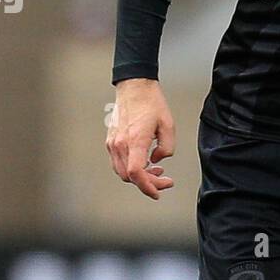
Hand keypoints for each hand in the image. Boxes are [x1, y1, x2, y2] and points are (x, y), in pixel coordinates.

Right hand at [106, 79, 175, 199]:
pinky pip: (118, 162)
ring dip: (139, 177)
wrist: (134, 87)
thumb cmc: (151, 102)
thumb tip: (157, 160)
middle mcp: (120, 144)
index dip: (147, 187)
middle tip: (164, 180)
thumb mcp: (168, 125)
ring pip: (122, 172)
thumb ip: (166, 148)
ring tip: (156, 171)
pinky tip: (144, 162)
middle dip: (147, 183)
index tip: (158, 192)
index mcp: (135, 140)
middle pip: (129, 177)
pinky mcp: (111, 140)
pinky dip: (131, 168)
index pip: (136, 173)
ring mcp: (113, 142)